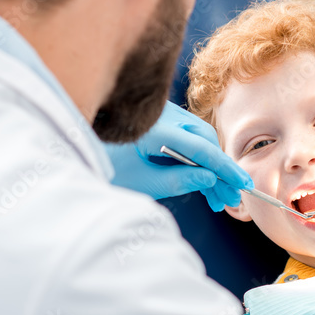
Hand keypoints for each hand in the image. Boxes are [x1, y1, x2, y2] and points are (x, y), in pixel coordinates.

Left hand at [103, 102, 251, 210]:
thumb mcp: (140, 181)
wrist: (71, 141)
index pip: (202, 150)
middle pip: (204, 139)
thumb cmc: (101, 163)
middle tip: (228, 199)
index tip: (243, 185)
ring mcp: (158, 114)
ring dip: (207, 166)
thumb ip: (177, 180)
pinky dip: (193, 157)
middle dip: (219, 170)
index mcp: (156, 130)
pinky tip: (197, 180)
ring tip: (213, 199)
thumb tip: (209, 178)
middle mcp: (161, 115)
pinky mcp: (154, 119)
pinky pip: (183, 135)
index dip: (226, 169)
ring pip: (196, 137)